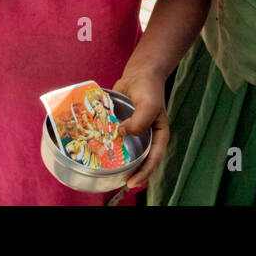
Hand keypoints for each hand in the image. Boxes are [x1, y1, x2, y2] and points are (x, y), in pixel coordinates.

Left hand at [111, 68, 168, 189]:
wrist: (139, 73)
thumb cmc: (149, 88)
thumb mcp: (149, 104)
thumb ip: (139, 121)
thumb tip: (121, 134)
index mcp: (158, 135)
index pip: (153, 159)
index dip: (144, 173)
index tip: (131, 183)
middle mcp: (146, 137)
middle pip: (140, 160)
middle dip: (130, 172)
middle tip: (117, 182)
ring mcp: (133, 132)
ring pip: (126, 151)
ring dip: (117, 160)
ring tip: (106, 171)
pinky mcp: (121, 126)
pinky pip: (114, 138)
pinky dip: (106, 145)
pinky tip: (96, 150)